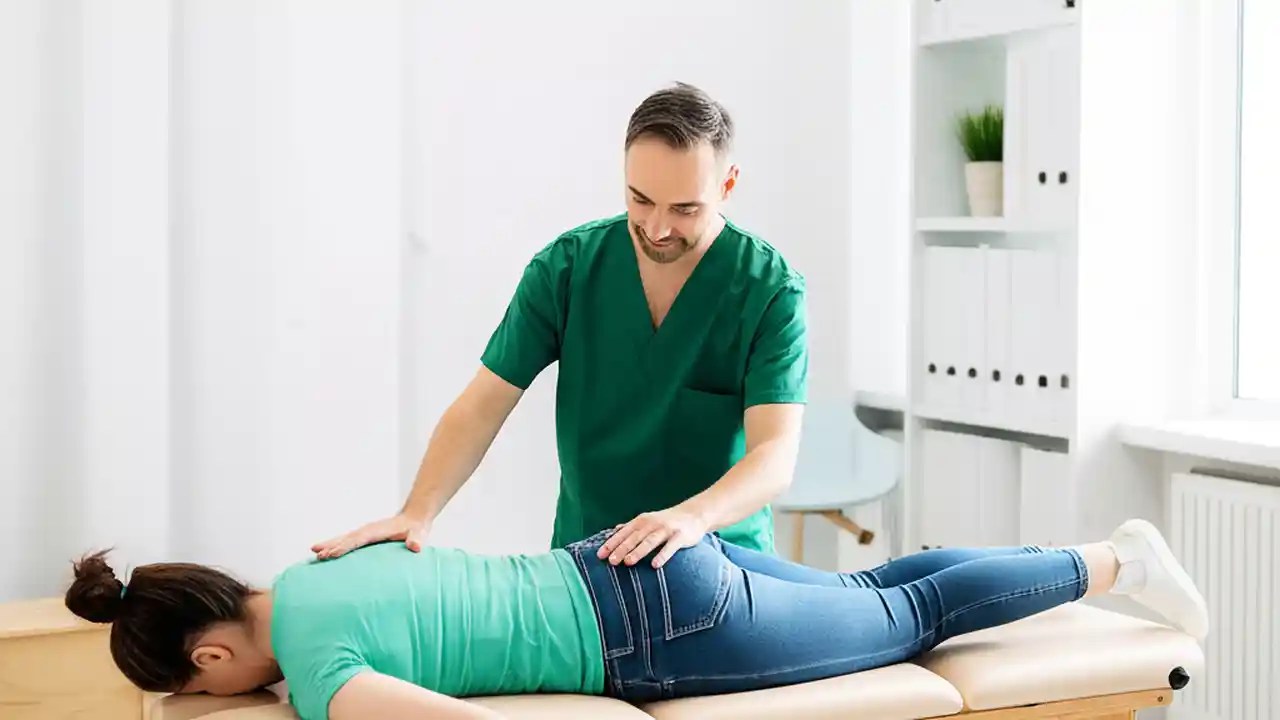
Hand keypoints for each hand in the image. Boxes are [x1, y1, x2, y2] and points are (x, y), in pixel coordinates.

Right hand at [311, 513, 431, 559]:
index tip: (331, 554)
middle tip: (317, 555)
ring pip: (344, 539)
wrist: (414, 518)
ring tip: (314, 552)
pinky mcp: (365, 537)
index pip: (358, 539)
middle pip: (346, 538)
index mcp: (377, 530)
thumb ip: (417, 540)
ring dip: (330, 544)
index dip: (344, 546)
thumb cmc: (416, 529)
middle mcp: (368, 530)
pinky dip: (336, 546)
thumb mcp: (419, 534)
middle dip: (332, 546)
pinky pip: (348, 542)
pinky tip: (326, 552)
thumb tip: (415, 546)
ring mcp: (365, 533)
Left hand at [597, 506, 706, 568]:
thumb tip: (613, 531)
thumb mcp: (648, 520)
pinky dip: (662, 555)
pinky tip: (655, 565)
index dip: (611, 543)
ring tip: (628, 562)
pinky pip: (670, 547)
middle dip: (622, 549)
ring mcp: (667, 529)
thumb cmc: (667, 521)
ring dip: (638, 551)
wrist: (694, 514)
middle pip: (634, 537)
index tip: (600, 555)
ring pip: (650, 541)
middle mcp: (652, 523)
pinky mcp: (680, 536)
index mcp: (642, 521)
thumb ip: (632, 527)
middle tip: (611, 561)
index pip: (623, 532)